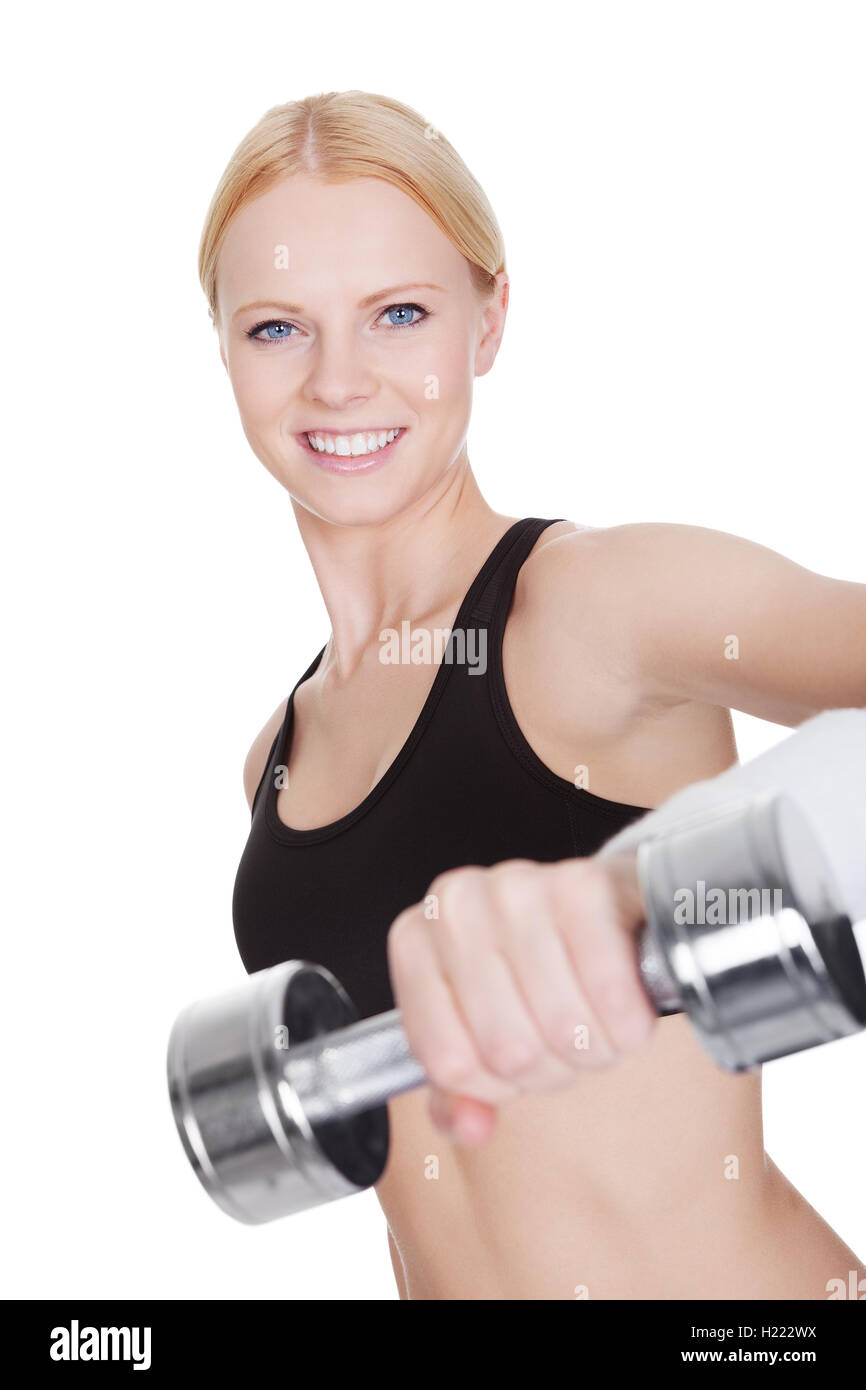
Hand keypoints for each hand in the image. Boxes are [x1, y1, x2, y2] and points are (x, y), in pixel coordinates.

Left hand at [386, 853, 655, 1146]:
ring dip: (594, 1049)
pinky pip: (609, 988)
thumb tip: (470, 1126)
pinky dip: (627, 1020)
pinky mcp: (583, 883)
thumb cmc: (531, 971)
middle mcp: (456, 905)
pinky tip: (627, 1010)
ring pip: (561, 1027)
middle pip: (509, 1050)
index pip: (449, 1063)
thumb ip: (460, 1091)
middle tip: (566, 1043)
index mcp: (414, 942)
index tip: (512, 1064)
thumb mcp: (478, 1030)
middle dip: (550, 1067)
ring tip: (596, 1024)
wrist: (600, 909)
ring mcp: (517, 886)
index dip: (493, 1084)